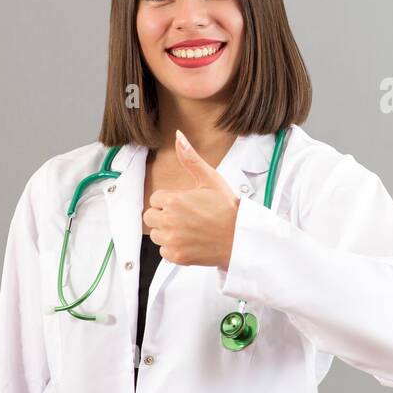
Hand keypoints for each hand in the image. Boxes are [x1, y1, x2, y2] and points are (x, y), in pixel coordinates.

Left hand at [142, 130, 241, 267]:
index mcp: (172, 200)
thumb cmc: (228, 208)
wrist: (241, 237)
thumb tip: (178, 136)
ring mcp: (171, 240)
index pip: (156, 199)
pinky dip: (174, 248)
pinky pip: (164, 251)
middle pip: (151, 216)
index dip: (170, 200)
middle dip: (164, 215)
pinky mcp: (176, 256)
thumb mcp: (210, 179)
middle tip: (186, 216)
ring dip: (167, 231)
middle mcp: (168, 221)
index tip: (186, 204)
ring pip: (156, 234)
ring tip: (188, 228)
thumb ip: (190, 159)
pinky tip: (190, 241)